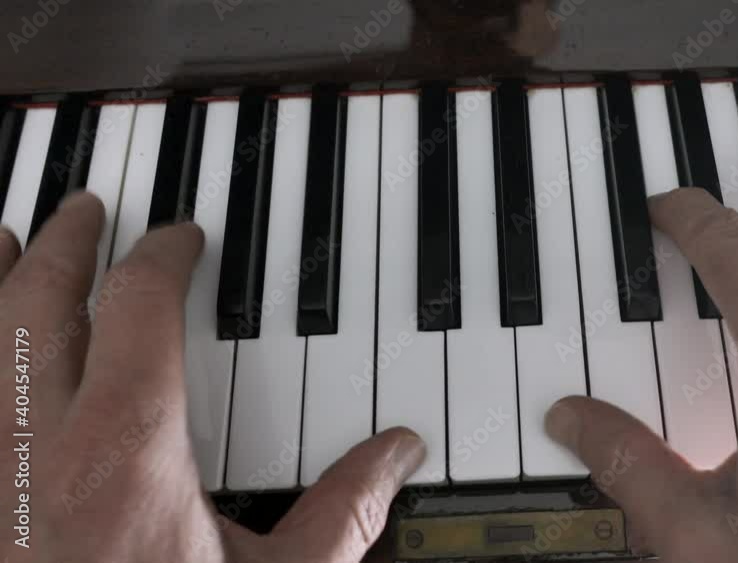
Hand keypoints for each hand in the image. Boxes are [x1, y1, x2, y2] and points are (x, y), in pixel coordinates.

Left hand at [0, 193, 424, 562]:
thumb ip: (342, 511)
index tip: (180, 240)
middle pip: (40, 302)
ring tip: (2, 239)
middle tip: (85, 208)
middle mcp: (30, 449)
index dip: (162, 257)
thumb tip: (397, 454)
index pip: (139, 306)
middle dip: (66, 243)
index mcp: (124, 453)